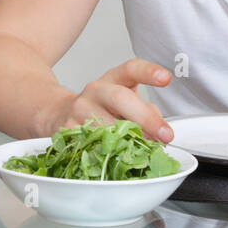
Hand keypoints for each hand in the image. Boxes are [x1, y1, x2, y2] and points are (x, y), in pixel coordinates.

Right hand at [47, 58, 173, 142]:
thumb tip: (159, 131)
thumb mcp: (126, 101)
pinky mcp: (68, 130)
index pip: (131, 69)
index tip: (165, 78)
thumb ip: (146, 111)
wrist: (62, 113)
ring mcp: (79, 110)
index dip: (148, 72)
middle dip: (145, 118)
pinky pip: (93, 145)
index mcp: (113, 79)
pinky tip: (118, 158)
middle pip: (120, 98)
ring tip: (142, 152)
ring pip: (107, 126)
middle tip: (165, 134)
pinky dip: (109, 154)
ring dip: (129, 142)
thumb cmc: (101, 108)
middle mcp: (95, 90)